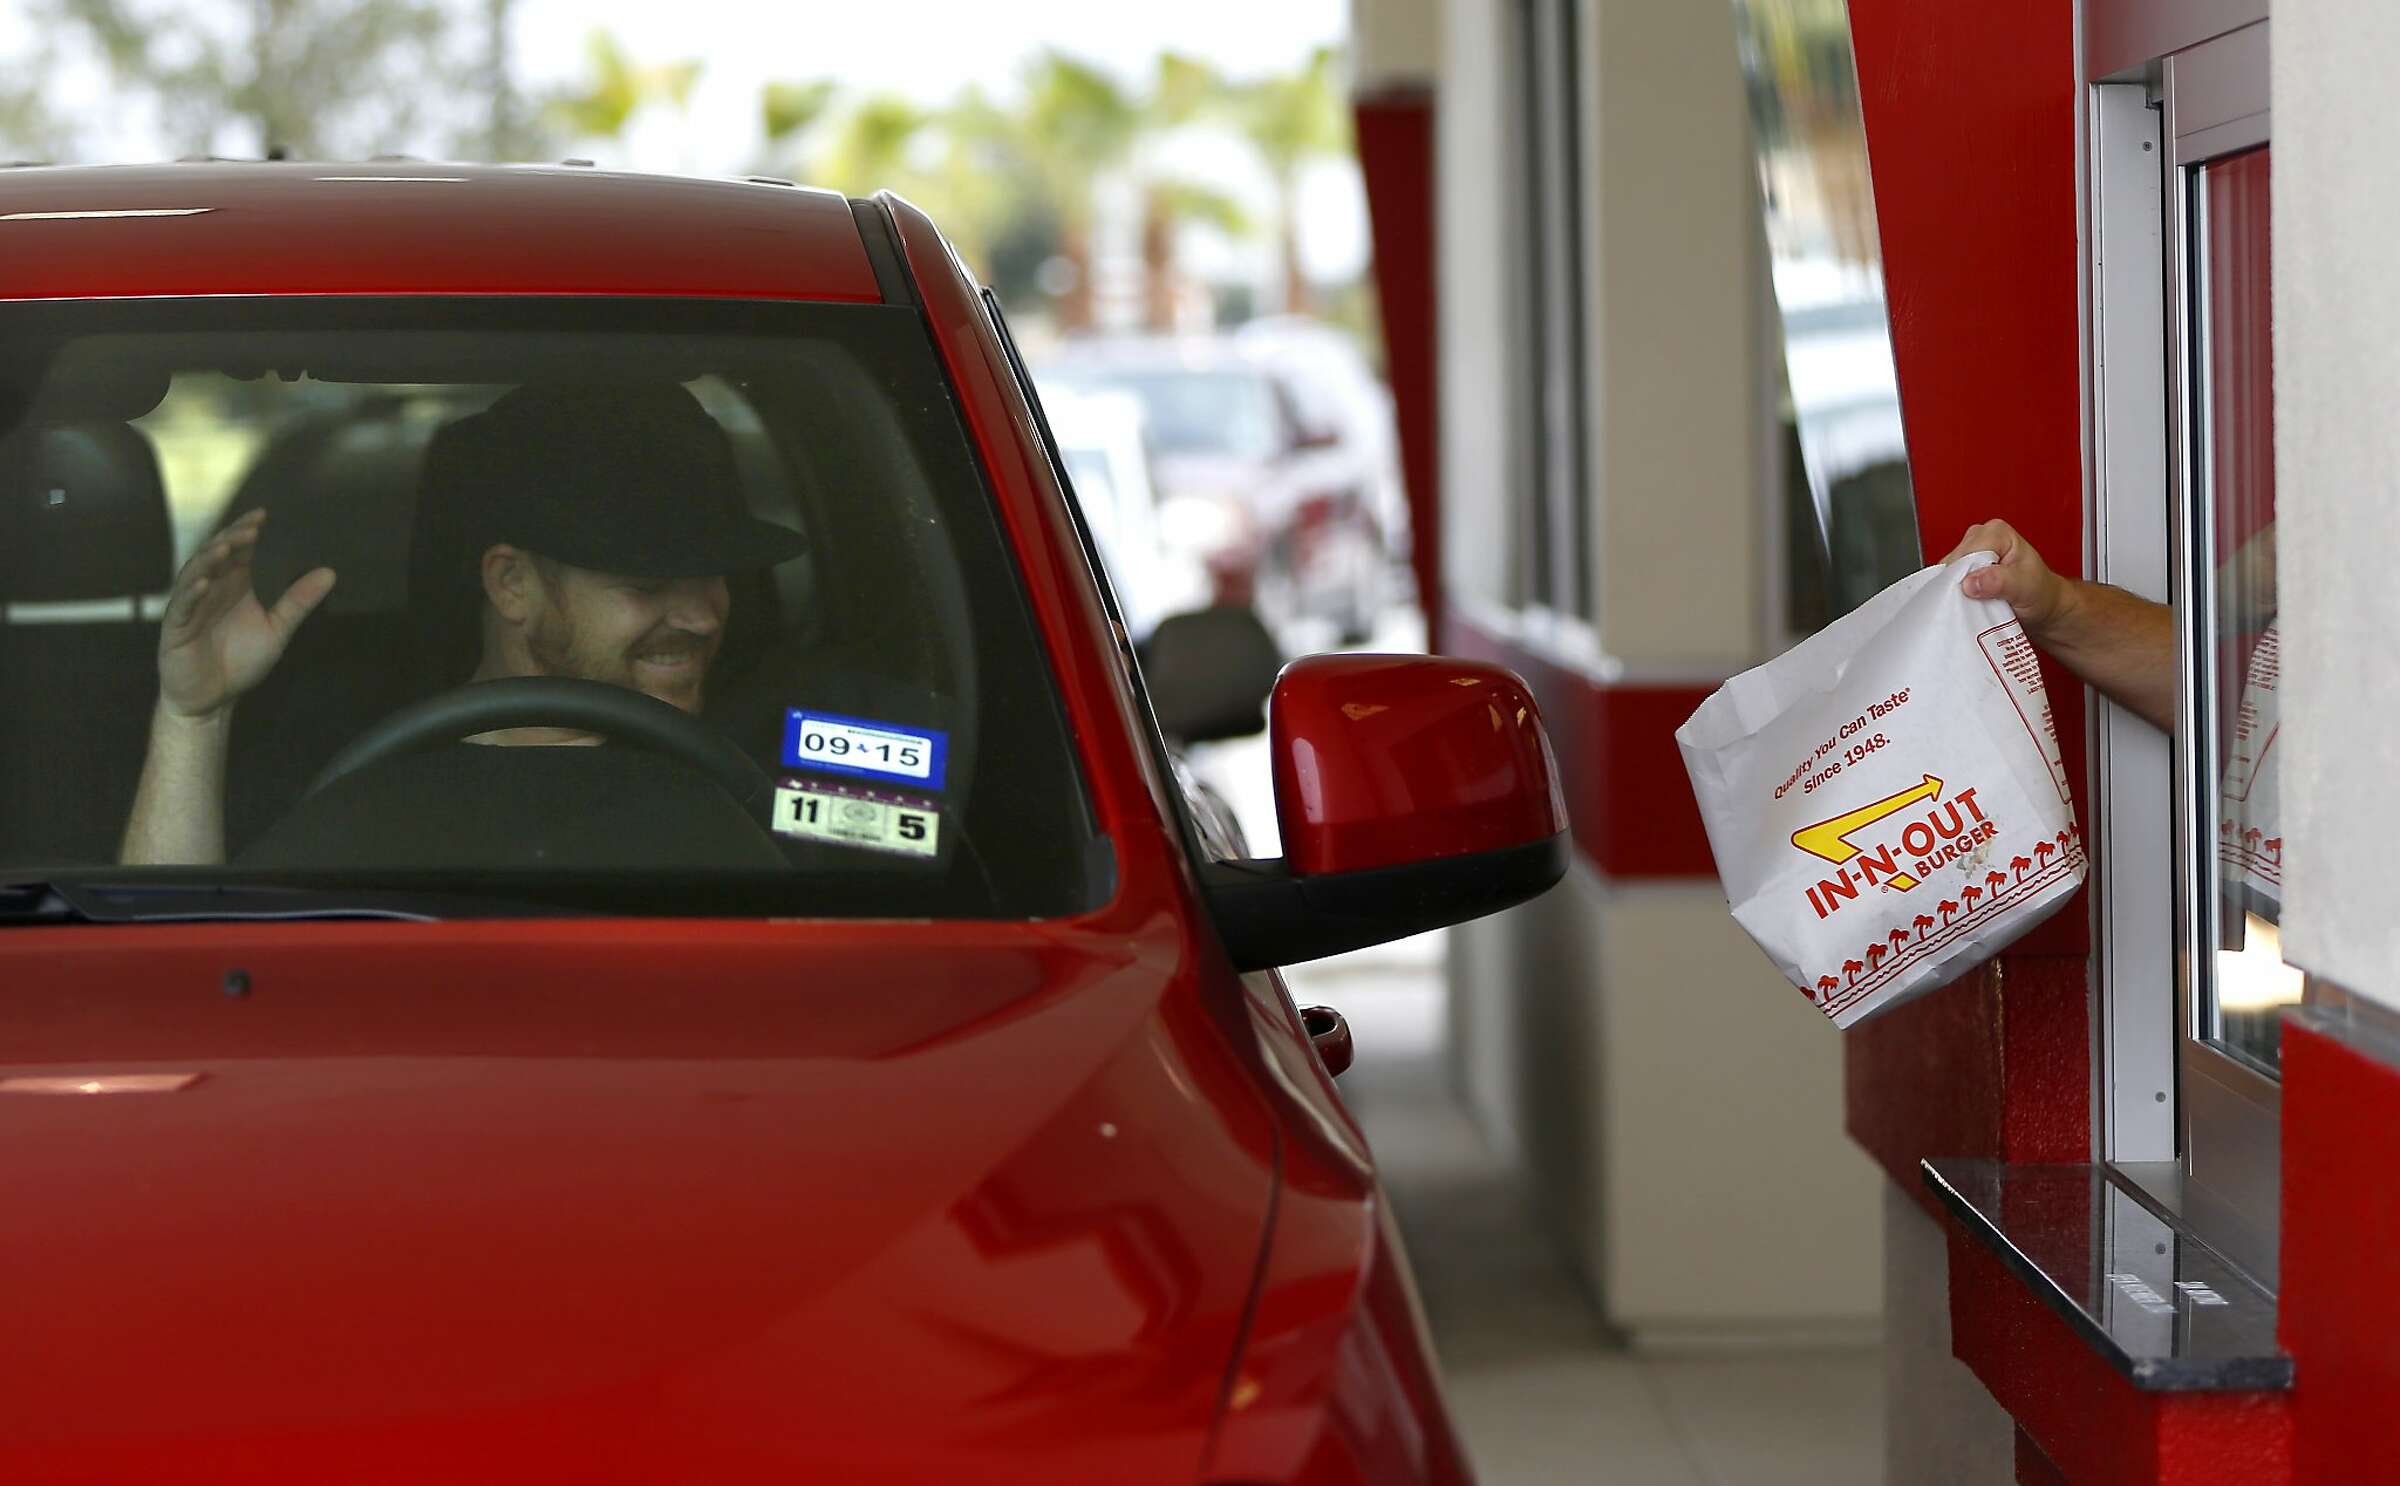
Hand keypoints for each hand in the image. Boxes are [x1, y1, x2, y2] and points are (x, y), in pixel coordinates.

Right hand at [156, 509, 335, 720]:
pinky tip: (204, 584)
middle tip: (250, 527)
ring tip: (226, 547)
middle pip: (216, 555)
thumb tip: (330, 572)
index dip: (247, 531)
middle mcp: (209, 589)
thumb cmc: (239, 661)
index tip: (263, 515)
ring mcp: (190, 607)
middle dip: (231, 539)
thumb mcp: (277, 629)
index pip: (238, 550)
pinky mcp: (176, 629)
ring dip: (209, 560)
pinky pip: (182, 607)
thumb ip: (298, 602)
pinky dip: (192, 594)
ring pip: (195, 574)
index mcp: (232, 585)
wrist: (213, 699)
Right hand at [1939, 519, 2073, 639]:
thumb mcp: (2025, 587)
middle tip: (1981, 600)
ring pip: (1947, 573)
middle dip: (1960, 585)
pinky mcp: (1962, 567)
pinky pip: (1946, 581)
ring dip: (1957, 592)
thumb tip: (1970, 582)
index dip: (1967, 577)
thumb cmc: (2039, 592)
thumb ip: (2000, 582)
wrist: (2042, 605)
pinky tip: (1971, 601)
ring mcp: (1969, 552)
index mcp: (1996, 532)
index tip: (1981, 594)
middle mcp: (1979, 537)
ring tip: (1979, 602)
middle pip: (1953, 563)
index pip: (1966, 554)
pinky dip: (1955, 594)